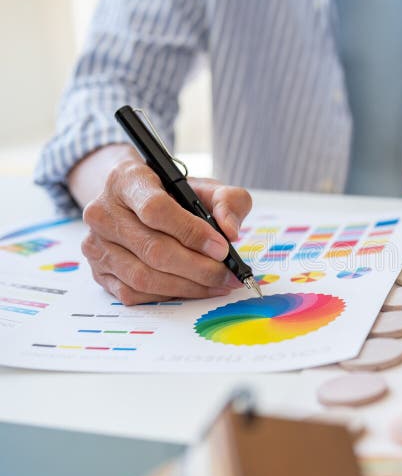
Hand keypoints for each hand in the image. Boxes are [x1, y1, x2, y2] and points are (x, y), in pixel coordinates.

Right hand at [81, 157, 252, 304]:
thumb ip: (227, 201)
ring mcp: (96, 244)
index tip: (222, 248)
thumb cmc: (174, 195)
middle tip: (228, 274)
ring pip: (143, 277)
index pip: (156, 209)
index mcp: (127, 180)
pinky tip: (193, 289)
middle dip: (199, 267)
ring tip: (217, 284)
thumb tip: (230, 232)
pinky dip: (169, 295)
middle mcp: (103, 212)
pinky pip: (134, 293)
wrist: (137, 203)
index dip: (192, 232)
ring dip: (188, 286)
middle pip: (153, 249)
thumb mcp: (205, 187)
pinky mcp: (98, 271)